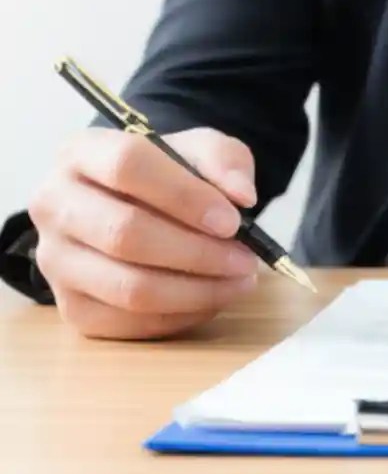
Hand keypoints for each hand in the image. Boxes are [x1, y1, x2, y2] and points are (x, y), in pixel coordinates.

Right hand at [29, 127, 259, 339]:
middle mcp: (55, 205)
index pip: (126, 166)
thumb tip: (241, 197)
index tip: (231, 220)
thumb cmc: (170, 177)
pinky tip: (212, 297)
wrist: (140, 208)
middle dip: (198, 252)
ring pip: (130, 288)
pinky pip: (132, 323)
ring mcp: (57, 261)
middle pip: (125, 234)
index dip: (185, 196)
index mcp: (81, 153)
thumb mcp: (202, 151)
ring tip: (240, 280)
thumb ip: (224, 161)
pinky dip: (183, 316)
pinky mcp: (73, 308)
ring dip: (198, 291)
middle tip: (246, 259)